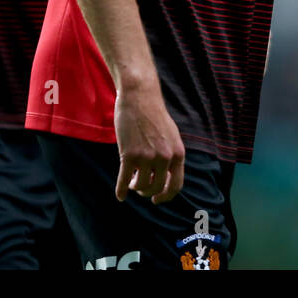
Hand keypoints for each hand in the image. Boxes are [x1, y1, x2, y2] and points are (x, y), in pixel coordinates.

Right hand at [113, 81, 185, 203]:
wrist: (139, 97)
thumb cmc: (153, 116)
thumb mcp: (170, 136)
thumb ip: (170, 156)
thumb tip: (164, 179)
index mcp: (178, 154)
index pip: (175, 186)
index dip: (165, 196)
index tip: (156, 199)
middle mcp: (164, 157)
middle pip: (156, 188)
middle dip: (146, 192)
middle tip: (139, 187)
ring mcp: (147, 157)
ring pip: (140, 186)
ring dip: (134, 187)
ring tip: (131, 182)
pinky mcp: (129, 154)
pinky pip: (124, 180)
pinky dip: (120, 190)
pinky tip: (119, 195)